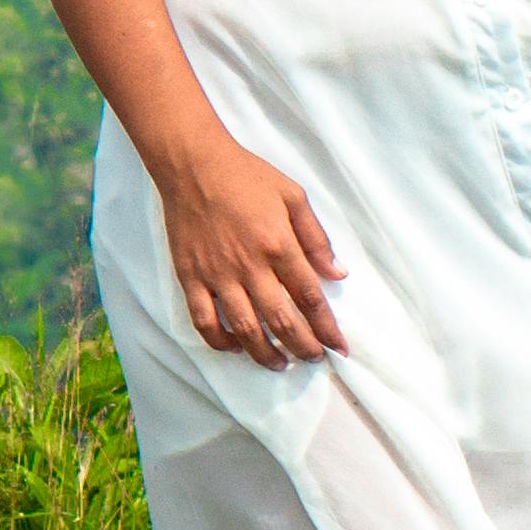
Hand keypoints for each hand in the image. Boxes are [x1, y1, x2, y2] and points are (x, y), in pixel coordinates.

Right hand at [158, 138, 347, 366]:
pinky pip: (205, 321)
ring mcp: (218, 275)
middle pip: (281, 320)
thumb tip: (337, 274)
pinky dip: (221, 341)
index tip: (339, 346)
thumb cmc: (246, 176)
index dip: (327, 327)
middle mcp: (250, 266)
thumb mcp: (292, 195)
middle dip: (303, 347)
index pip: (309, 298)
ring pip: (245, 329)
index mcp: (279, 245)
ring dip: (266, 354)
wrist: (194, 165)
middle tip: (313, 359)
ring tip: (280, 364)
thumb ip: (316, 237)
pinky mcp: (191, 278)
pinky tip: (236, 346)